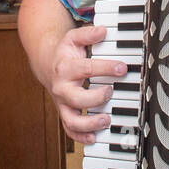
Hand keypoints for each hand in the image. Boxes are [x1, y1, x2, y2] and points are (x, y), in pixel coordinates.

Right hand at [44, 24, 127, 145]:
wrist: (46, 65)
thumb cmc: (65, 53)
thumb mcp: (74, 38)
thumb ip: (88, 34)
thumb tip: (104, 30)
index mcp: (65, 68)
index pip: (86, 68)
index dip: (105, 68)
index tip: (122, 67)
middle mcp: (62, 88)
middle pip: (76, 98)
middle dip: (96, 97)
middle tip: (111, 91)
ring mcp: (63, 103)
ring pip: (71, 120)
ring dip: (89, 123)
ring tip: (106, 120)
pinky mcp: (65, 113)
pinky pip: (70, 130)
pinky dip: (81, 137)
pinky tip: (95, 138)